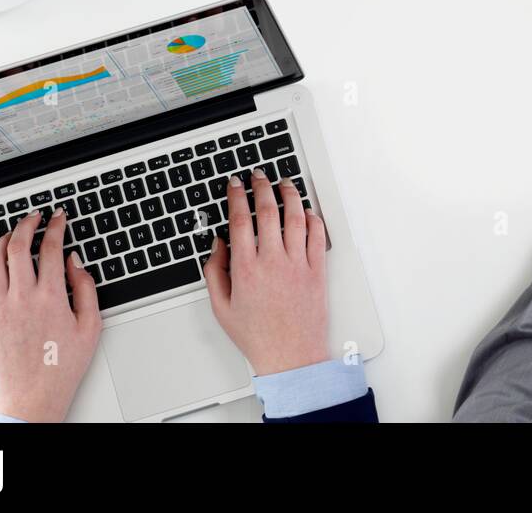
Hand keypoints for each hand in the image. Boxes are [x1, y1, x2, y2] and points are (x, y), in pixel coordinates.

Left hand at [0, 210, 100, 421]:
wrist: (34, 392)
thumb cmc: (62, 363)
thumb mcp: (90, 324)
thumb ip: (86, 288)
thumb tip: (75, 262)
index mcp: (50, 297)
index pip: (50, 248)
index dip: (55, 227)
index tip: (58, 218)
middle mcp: (22, 298)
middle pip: (18, 247)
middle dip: (27, 225)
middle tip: (34, 217)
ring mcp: (0, 307)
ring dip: (3, 241)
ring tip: (11, 233)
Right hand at [204, 169, 329, 374]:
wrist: (290, 356)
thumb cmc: (257, 335)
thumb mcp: (221, 307)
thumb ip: (214, 272)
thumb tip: (217, 245)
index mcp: (246, 269)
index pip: (241, 220)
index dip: (237, 197)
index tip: (235, 184)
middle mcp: (273, 262)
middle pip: (269, 211)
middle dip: (262, 187)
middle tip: (259, 176)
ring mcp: (298, 264)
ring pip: (295, 217)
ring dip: (290, 195)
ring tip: (285, 183)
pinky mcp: (317, 271)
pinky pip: (317, 236)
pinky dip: (312, 219)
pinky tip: (306, 211)